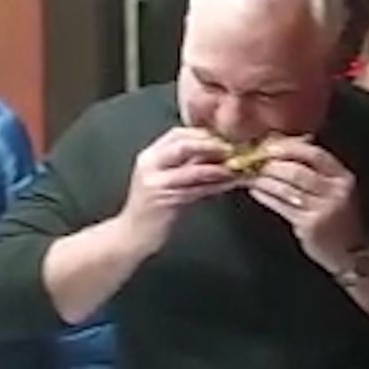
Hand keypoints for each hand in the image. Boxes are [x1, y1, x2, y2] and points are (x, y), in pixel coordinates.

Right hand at [117, 128, 240, 253]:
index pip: (177, 134)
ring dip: (217, 168)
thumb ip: (184, 164)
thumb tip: (214, 152)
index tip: (223, 136)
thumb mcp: (164, 179)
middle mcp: (150, 165)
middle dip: (210, 145)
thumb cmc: (151, 209)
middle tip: (232, 148)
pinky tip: (228, 184)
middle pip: (183, 145)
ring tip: (235, 167)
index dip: (202, 134)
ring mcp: (155, 183)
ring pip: (192, 170)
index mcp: (150, 156)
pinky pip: (195, 190)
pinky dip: (214, 186)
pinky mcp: (165, 201)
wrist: (132, 235)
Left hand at [245, 139, 367, 274]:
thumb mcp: (336, 190)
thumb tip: (283, 149)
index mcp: (343, 177)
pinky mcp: (309, 225)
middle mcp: (335, 191)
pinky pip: (281, 206)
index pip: (315, 154)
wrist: (351, 253)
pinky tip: (257, 191)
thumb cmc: (338, 218)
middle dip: (272, 165)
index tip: (270, 146)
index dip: (290, 147)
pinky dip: (266, 196)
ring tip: (252, 176)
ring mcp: (323, 210)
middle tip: (254, 162)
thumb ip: (316, 171)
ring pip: (287, 188)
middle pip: (297, 171)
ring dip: (265, 180)